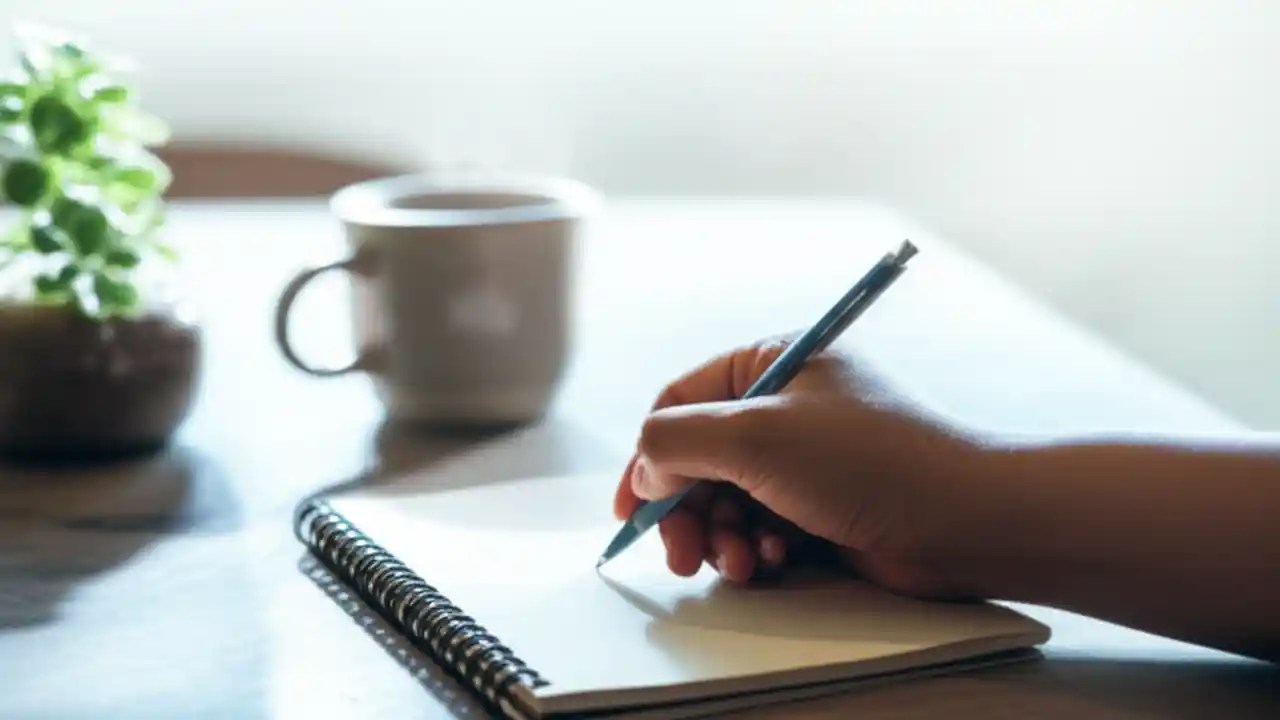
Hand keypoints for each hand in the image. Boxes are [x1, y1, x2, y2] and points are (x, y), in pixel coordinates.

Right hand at [613, 337, 991, 597]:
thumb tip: (646, 466)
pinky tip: (773, 562)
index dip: (648, 455)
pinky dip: (756, 548)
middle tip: (682, 554)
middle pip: (699, 458)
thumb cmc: (871, 462)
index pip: (682, 402)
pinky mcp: (822, 506)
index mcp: (773, 364)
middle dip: (686, 510)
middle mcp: (786, 407)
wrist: (964, 521)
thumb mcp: (755, 436)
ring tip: (741, 561)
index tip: (631, 508)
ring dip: (721, 536)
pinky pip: (761, 527)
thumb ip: (678, 440)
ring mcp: (805, 459)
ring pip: (726, 500)